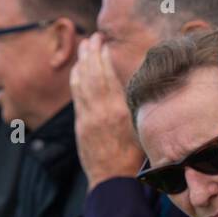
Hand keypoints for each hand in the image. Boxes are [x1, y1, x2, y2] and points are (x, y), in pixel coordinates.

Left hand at [70, 35, 144, 187]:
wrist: (114, 180)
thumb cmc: (135, 157)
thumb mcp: (141, 129)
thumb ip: (135, 107)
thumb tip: (136, 86)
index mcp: (118, 111)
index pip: (107, 76)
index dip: (102, 56)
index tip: (103, 41)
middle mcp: (101, 111)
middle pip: (92, 75)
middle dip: (91, 53)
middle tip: (91, 37)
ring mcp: (88, 118)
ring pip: (81, 84)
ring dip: (81, 63)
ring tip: (84, 47)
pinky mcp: (81, 126)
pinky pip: (77, 97)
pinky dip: (76, 80)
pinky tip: (77, 69)